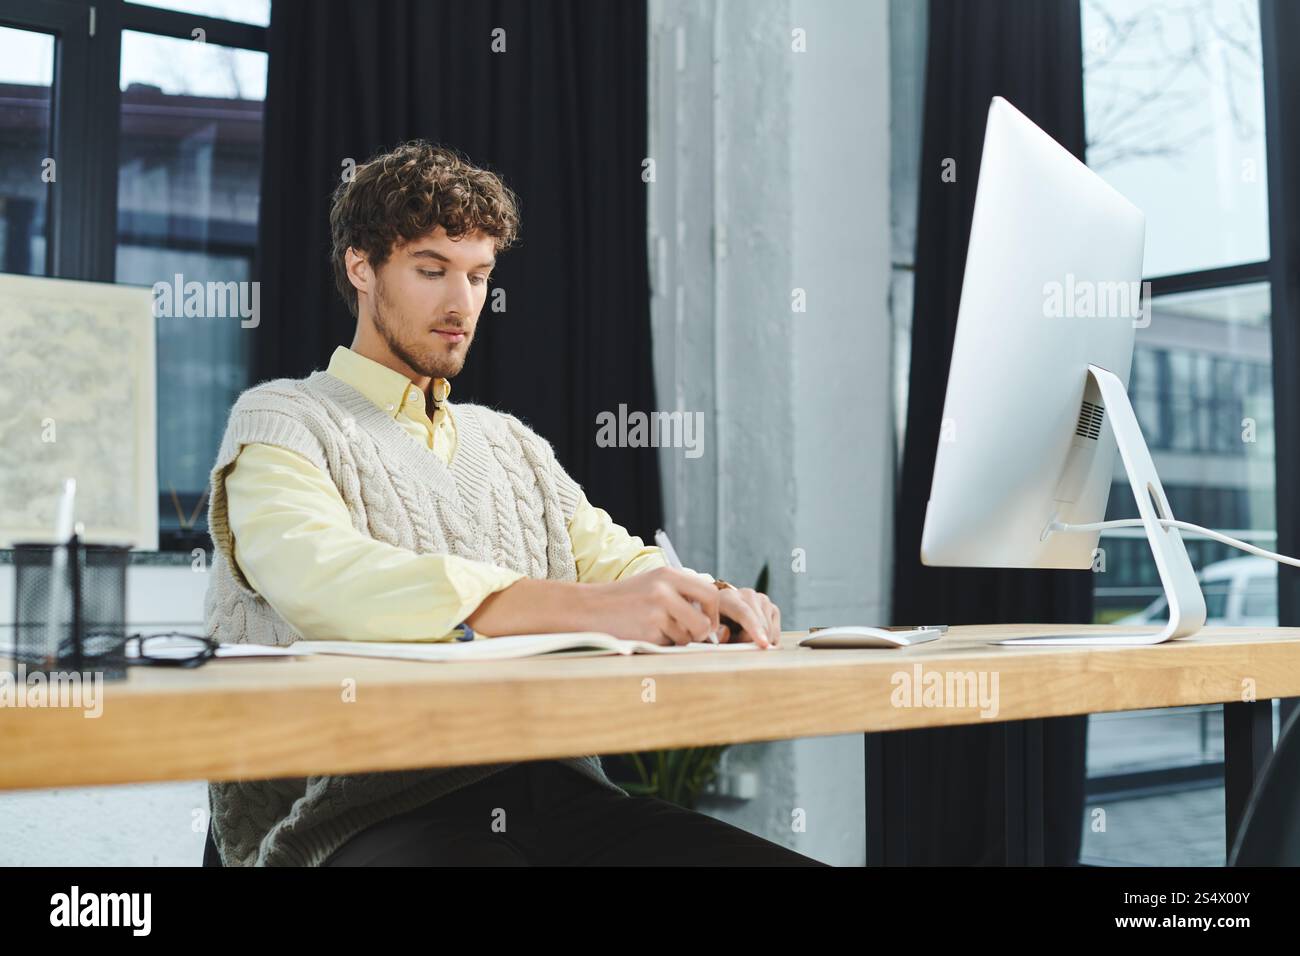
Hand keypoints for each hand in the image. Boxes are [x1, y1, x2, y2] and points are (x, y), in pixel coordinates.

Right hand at [582, 567, 721, 645]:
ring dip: (676, 639)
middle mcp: (665, 590)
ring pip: (687, 637)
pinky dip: (659, 644)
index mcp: (669, 574)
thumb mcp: (653, 583)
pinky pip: (668, 645)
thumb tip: (711, 618)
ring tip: (655, 628)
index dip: (713, 613)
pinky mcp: (648, 630)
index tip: (707, 621)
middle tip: (693, 635)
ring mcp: (656, 611)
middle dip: (703, 633)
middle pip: (705, 621)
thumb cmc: (624, 599)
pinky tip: (643, 633)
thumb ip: (680, 593)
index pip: (710, 593)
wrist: (588, 608)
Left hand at [715, 586, 780, 648]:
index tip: (763, 644)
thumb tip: (725, 634)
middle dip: (753, 642)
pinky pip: (775, 632)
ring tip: (743, 640)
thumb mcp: (710, 631)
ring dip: (759, 641)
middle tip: (739, 649)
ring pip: (769, 629)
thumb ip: (715, 634)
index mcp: (727, 597)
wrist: (723, 616)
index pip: (744, 613)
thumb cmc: (715, 627)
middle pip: (760, 623)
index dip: (754, 629)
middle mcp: (747, 594)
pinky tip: (755, 638)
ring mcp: (762, 599)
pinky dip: (767, 640)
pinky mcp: (772, 608)